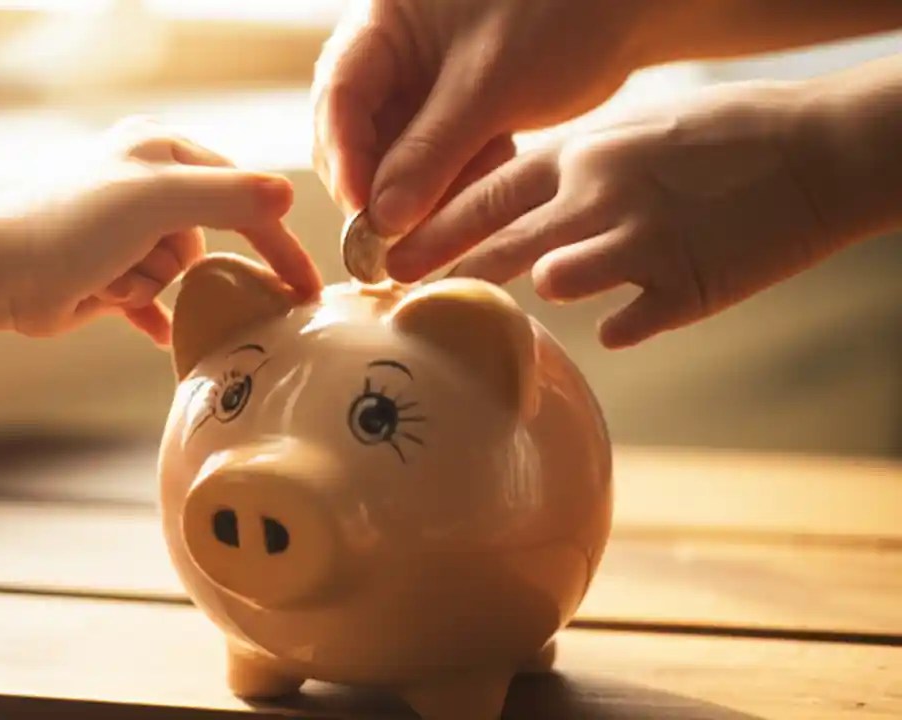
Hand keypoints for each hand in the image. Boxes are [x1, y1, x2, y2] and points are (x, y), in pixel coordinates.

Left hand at [1, 119, 321, 343]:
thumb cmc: (76, 224)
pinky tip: (158, 333)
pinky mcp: (108, 276)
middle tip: (138, 257)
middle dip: (177, 260)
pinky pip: (153, 303)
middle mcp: (143, 186)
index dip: (273, 238)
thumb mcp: (161, 198)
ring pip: (177, 274)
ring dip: (149, 284)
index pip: (237, 193)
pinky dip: (152, 315)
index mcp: (158, 150)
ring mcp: (124, 233)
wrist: (1, 272)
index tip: (305, 285)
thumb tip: (287, 195)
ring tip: (109, 278)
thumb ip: (229, 196)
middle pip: (203, 238)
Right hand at [312, 0, 661, 235]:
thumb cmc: (563, 15)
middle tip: (395, 237)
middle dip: (376, 184)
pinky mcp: (453, 107)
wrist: (632, 8)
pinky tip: (484, 182)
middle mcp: (391, 48)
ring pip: (393, 151)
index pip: (340, 94)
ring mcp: (421, 79)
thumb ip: (431, 151)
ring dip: (417, 191)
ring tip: (452, 212)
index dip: (344, 157)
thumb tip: (381, 220)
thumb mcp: (491, 84)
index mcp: (383, 20)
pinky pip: (432, 156)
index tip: (364, 214)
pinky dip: (450, 180)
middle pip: (354, 129)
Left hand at [391, 82, 831, 347]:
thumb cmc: (726, 136)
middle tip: (405, 295)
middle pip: (498, 244)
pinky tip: (621, 322)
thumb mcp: (635, 135)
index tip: (387, 253)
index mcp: (584, 154)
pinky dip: (617, 325)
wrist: (821, 152)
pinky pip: (625, 324)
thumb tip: (524, 219)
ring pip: (553, 282)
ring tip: (539, 293)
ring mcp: (639, 242)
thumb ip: (575, 175)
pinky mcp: (683, 288)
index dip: (431, 228)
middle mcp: (599, 196)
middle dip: (447, 272)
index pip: (484, 194)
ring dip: (542, 291)